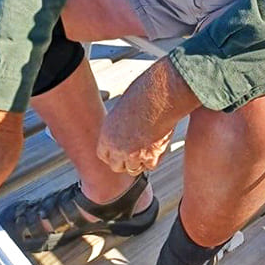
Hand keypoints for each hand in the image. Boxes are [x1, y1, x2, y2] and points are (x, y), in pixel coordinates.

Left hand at [97, 57, 197, 173]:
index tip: (121, 150)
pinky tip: (158, 145)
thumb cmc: (143, 95)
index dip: (113, 154)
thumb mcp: (122, 111)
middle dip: (125, 161)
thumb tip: (123, 134)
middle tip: (136, 151)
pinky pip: (151, 166)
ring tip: (149, 146)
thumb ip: (119, 127)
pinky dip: (155, 158)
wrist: (160, 96)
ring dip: (140, 161)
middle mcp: (117, 147)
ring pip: (134, 169)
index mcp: (106, 135)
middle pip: (116, 166)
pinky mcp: (151, 156)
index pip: (103, 155)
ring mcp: (133, 154)